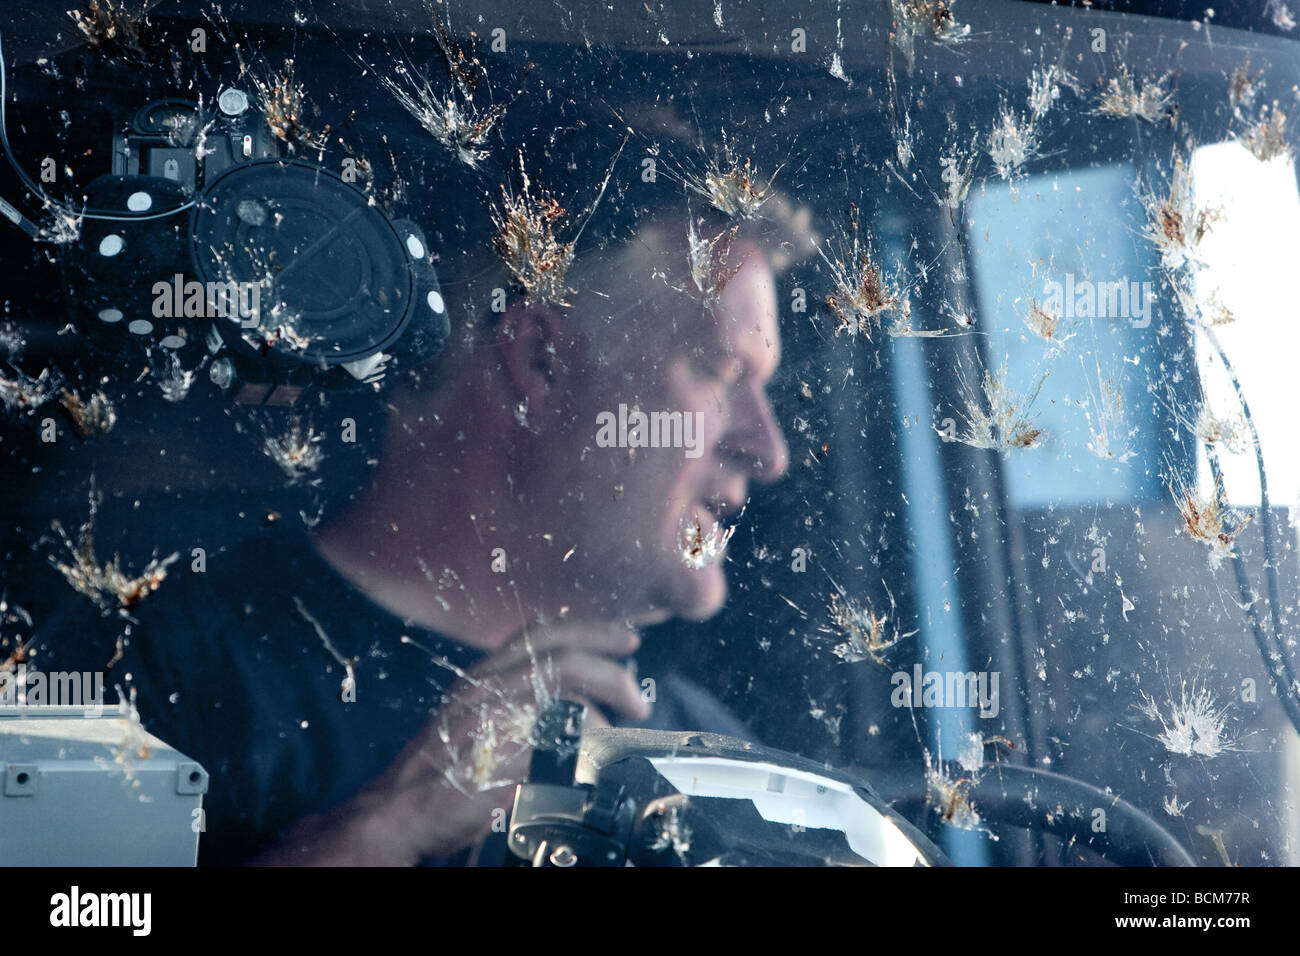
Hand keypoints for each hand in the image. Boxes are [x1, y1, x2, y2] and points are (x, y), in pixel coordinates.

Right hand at [256, 620, 649, 865]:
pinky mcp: (498, 748)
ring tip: (626, 721)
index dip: (589, 629)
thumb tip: (569, 709)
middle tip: (637, 692)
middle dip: (610, 663)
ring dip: (605, 698)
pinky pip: (555, 731)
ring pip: (562, 681)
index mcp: (482, 675)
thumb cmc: (434, 773)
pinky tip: (596, 752)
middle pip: (560, 651)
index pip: (541, 633)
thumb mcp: (472, 722)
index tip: (624, 637)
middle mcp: (486, 685)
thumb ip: (513, 707)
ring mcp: (491, 713)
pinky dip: (584, 737)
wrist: (394, 811)